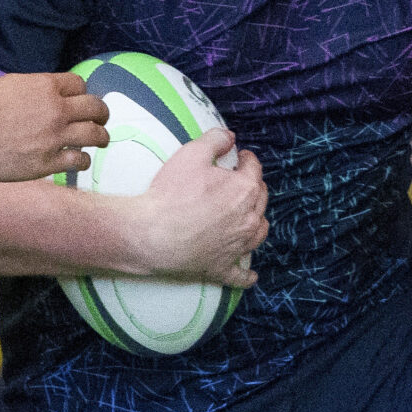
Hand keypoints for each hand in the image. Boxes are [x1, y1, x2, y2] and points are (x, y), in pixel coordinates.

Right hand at [0, 72, 110, 181]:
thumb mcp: (10, 85)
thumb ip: (35, 90)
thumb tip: (46, 95)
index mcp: (45, 86)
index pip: (80, 84)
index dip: (81, 93)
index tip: (80, 100)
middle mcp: (56, 109)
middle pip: (95, 108)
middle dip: (100, 113)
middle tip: (101, 119)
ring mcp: (55, 137)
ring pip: (95, 135)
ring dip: (100, 136)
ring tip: (101, 140)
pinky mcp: (49, 162)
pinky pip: (79, 160)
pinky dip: (82, 160)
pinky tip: (79, 160)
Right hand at [125, 129, 266, 286]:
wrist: (151, 234)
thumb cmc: (171, 194)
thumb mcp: (191, 154)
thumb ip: (215, 139)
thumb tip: (229, 136)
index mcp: (245, 190)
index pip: (254, 169)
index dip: (247, 160)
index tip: (241, 157)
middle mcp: (249, 219)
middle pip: (260, 199)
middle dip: (253, 187)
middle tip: (240, 182)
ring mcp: (237, 246)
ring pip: (258, 233)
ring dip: (256, 222)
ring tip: (248, 217)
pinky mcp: (223, 268)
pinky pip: (242, 275)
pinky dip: (247, 274)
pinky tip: (250, 274)